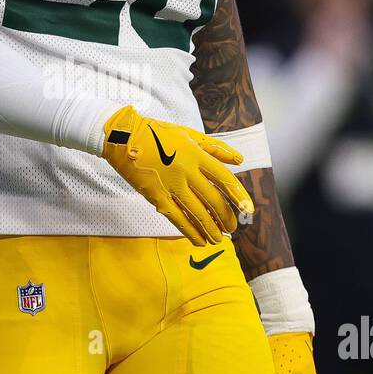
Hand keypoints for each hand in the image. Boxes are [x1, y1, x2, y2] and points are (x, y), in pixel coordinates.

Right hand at [102, 105, 253, 246]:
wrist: (124, 137)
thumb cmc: (158, 133)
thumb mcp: (189, 133)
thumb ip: (216, 147)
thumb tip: (239, 160)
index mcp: (196, 154)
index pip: (224, 178)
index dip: (238, 195)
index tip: (248, 208)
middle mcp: (186, 171)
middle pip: (213, 200)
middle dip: (225, 217)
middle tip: (233, 228)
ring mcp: (170, 185)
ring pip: (197, 212)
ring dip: (211, 228)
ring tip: (219, 239)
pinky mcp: (156, 196)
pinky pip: (176, 218)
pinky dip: (189, 231)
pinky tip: (199, 240)